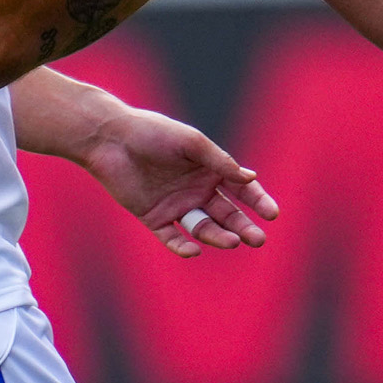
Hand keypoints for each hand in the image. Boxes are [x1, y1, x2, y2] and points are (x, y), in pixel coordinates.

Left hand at [75, 106, 279, 258]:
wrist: (111, 139)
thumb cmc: (153, 133)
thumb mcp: (191, 143)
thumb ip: (219, 162)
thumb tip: (250, 178)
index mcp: (209, 169)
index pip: (241, 189)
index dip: (258, 201)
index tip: (271, 214)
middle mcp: (196, 190)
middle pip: (227, 214)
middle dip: (243, 227)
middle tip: (258, 239)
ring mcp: (176, 206)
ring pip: (203, 228)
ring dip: (219, 236)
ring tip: (232, 241)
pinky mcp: (154, 218)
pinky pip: (172, 237)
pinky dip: (182, 246)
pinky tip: (194, 250)